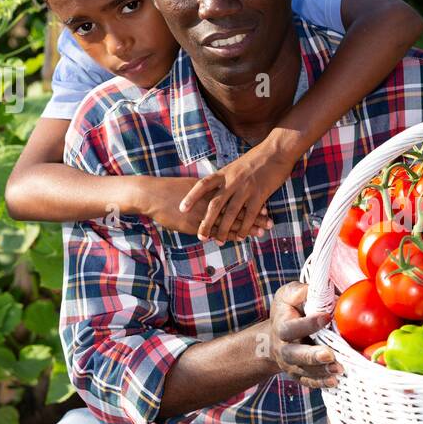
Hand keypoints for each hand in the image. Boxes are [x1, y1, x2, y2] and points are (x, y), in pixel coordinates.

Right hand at [132, 175, 270, 238]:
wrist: (152, 194)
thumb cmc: (171, 189)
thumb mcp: (192, 185)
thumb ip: (208, 189)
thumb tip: (218, 189)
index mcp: (212, 189)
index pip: (236, 197)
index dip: (251, 203)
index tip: (265, 207)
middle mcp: (211, 200)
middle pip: (238, 209)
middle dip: (254, 217)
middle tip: (270, 222)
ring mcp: (204, 213)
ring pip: (229, 221)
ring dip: (246, 228)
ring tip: (261, 232)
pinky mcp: (194, 224)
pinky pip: (214, 231)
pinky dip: (227, 235)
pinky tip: (239, 238)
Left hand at [180, 146, 290, 241]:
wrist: (276, 151)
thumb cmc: (256, 158)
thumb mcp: (236, 165)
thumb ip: (225, 178)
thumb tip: (215, 188)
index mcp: (224, 173)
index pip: (203, 185)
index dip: (191, 197)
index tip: (182, 208)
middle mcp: (232, 181)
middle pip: (215, 204)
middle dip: (206, 222)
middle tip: (200, 236)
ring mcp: (246, 188)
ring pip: (231, 213)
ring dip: (225, 229)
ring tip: (219, 241)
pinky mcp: (260, 194)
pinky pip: (250, 215)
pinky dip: (245, 228)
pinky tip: (241, 237)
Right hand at [268, 281, 343, 388]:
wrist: (272, 339)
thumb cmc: (286, 312)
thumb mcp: (288, 296)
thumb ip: (300, 292)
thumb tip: (319, 289)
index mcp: (282, 327)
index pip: (292, 327)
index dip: (309, 323)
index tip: (327, 317)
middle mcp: (284, 348)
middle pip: (295, 354)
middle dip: (312, 356)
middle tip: (329, 355)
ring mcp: (291, 364)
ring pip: (305, 370)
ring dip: (322, 371)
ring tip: (339, 369)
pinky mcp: (299, 374)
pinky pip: (308, 381)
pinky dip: (320, 383)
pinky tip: (334, 382)